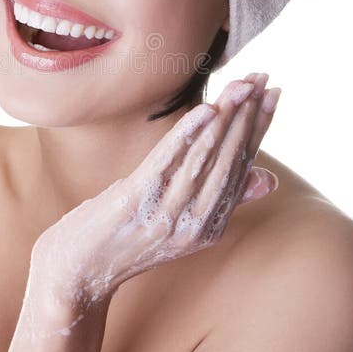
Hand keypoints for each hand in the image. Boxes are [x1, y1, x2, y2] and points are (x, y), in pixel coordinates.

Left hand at [30, 74, 279, 318]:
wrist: (78, 274)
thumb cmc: (127, 240)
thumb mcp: (180, 224)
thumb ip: (221, 200)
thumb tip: (269, 180)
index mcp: (210, 226)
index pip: (242, 167)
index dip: (259, 127)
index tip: (274, 92)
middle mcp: (195, 223)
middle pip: (229, 159)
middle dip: (248, 114)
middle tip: (263, 77)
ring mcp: (166, 214)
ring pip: (204, 156)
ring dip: (226, 116)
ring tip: (241, 84)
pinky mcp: (137, 202)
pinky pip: (168, 162)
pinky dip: (188, 133)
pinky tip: (205, 109)